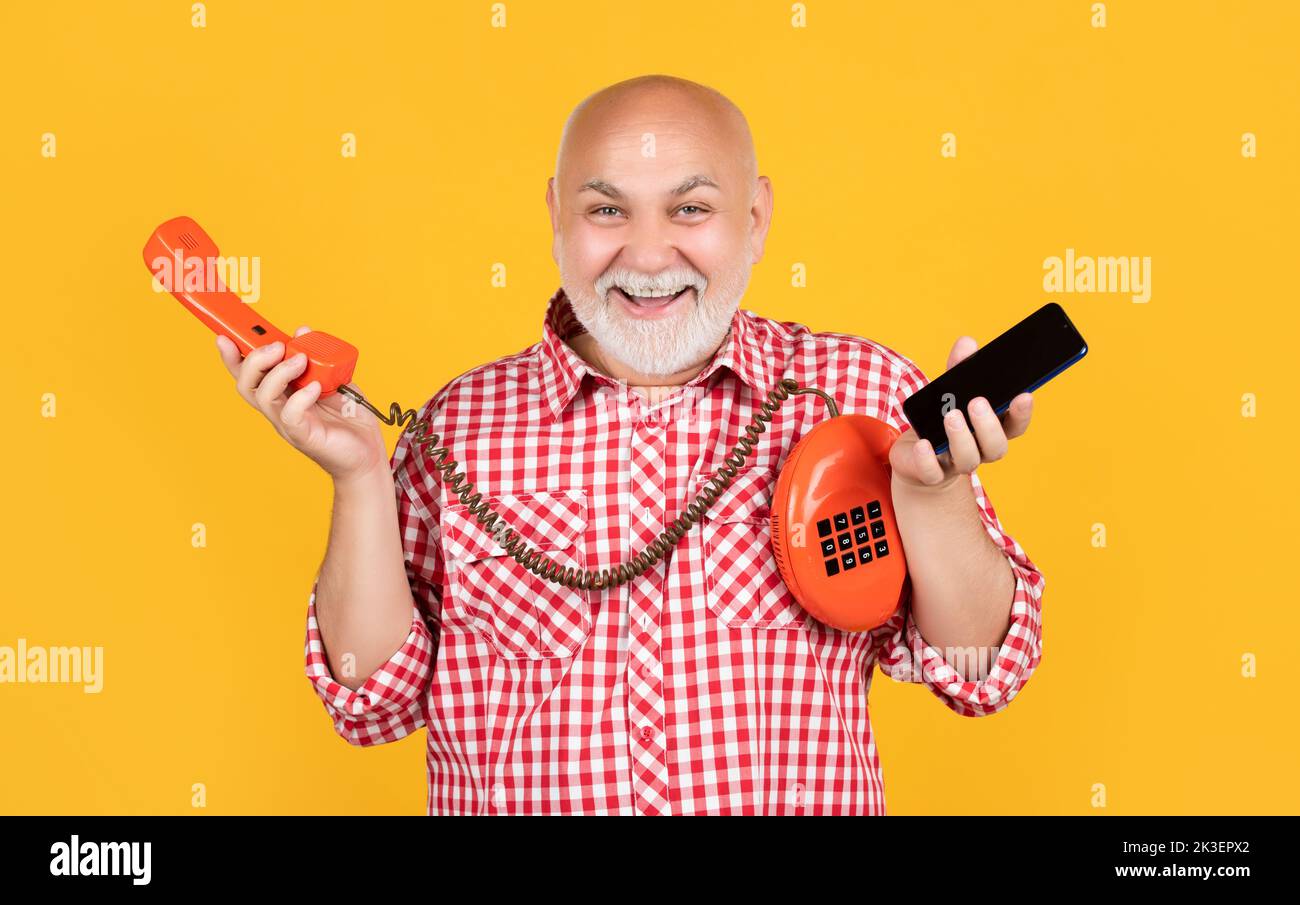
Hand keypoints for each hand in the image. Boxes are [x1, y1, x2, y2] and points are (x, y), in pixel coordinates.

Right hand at [216, 326, 389, 482]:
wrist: (368, 452)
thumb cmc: (349, 417)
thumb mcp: (333, 377)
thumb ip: (317, 355)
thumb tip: (301, 331)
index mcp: (282, 393)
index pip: (248, 374)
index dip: (233, 356)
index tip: (225, 335)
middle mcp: (279, 408)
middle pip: (246, 384)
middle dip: (254, 359)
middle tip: (277, 346)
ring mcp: (289, 423)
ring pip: (263, 397)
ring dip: (278, 372)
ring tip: (301, 361)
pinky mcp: (304, 436)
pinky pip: (290, 415)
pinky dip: (299, 397)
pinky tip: (314, 387)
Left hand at [889, 336, 1032, 489]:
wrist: (914, 456)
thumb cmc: (940, 420)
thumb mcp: (949, 392)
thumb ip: (958, 369)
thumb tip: (967, 342)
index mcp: (991, 429)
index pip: (1015, 425)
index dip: (1022, 413)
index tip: (1024, 394)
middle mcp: (979, 450)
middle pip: (995, 447)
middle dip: (989, 425)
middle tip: (977, 402)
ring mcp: (955, 464)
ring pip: (968, 460)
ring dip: (961, 437)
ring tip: (952, 415)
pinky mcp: (930, 474)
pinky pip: (933, 473)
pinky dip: (928, 460)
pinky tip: (924, 444)